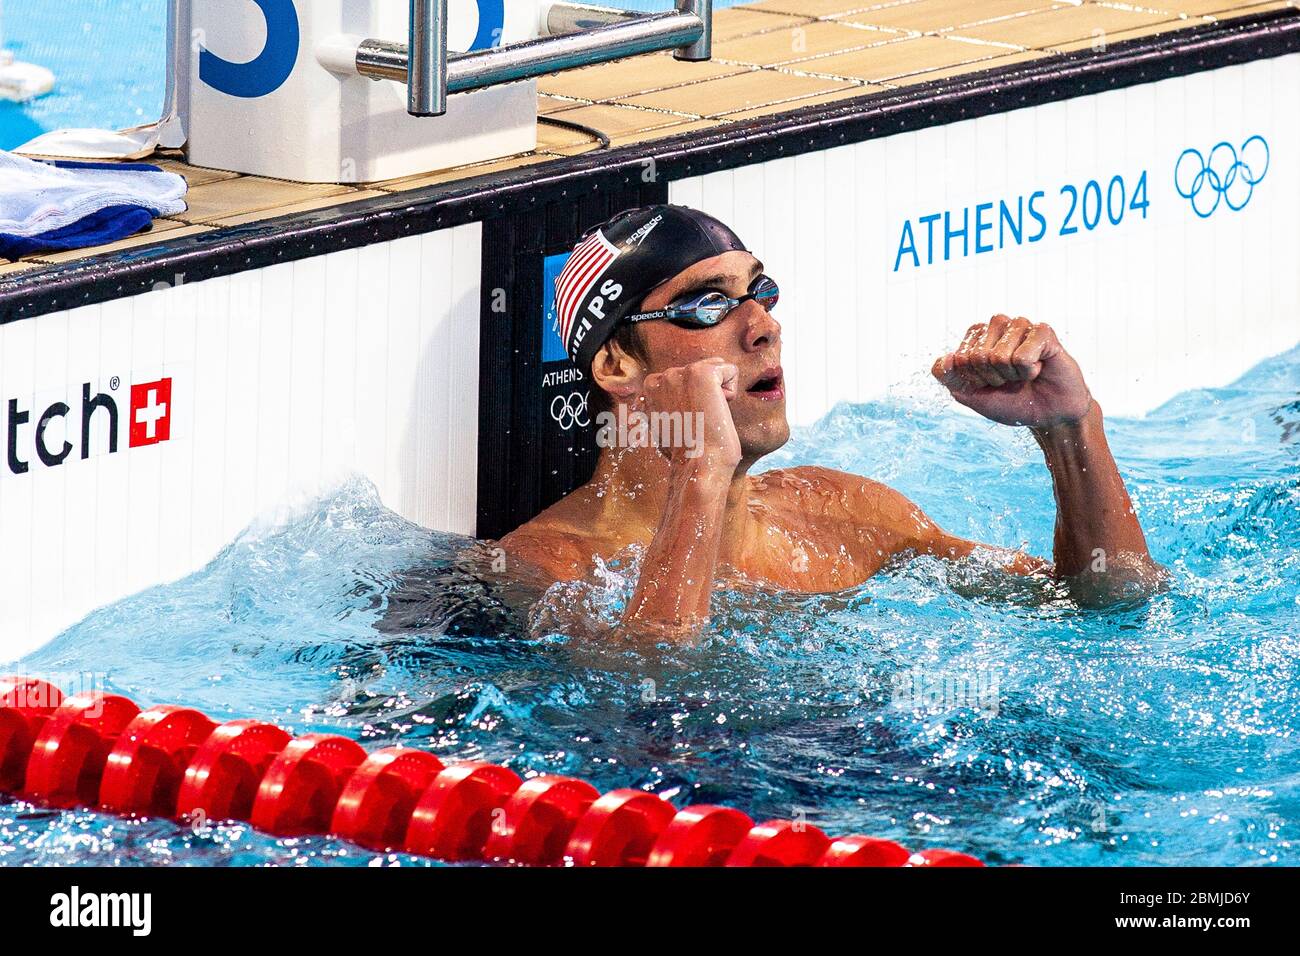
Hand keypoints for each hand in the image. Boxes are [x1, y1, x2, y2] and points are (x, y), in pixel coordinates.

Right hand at [642, 357, 740, 470]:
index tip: (687, 422)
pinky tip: (716, 412)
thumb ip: (666, 405)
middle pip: (702, 369)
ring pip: (717, 368)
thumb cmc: (686, 454)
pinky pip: (730, 371)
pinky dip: (731, 393)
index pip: (686, 377)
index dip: (695, 400)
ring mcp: (678, 373)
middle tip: (697, 421)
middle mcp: (660, 377)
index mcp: (650, 388)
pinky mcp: (701, 373)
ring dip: (718, 393)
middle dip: (706, 393)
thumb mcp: (664, 426)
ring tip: (705, 417)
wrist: (697, 465)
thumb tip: (675, 403)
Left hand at [931, 316, 1091, 427]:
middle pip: (977, 357)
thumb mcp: (970, 395)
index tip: (989, 383)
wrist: (1047, 415)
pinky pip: (1022, 357)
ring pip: (999, 356)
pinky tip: (1038, 368)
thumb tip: (948, 358)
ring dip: (1011, 374)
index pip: (958, 359)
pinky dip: (1029, 371)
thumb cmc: (1010, 401)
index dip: (974, 380)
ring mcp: (1020, 325)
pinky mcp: (1043, 332)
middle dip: (992, 378)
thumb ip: (949, 377)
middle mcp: (997, 325)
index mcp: (976, 335)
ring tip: (1023, 374)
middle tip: (1010, 379)